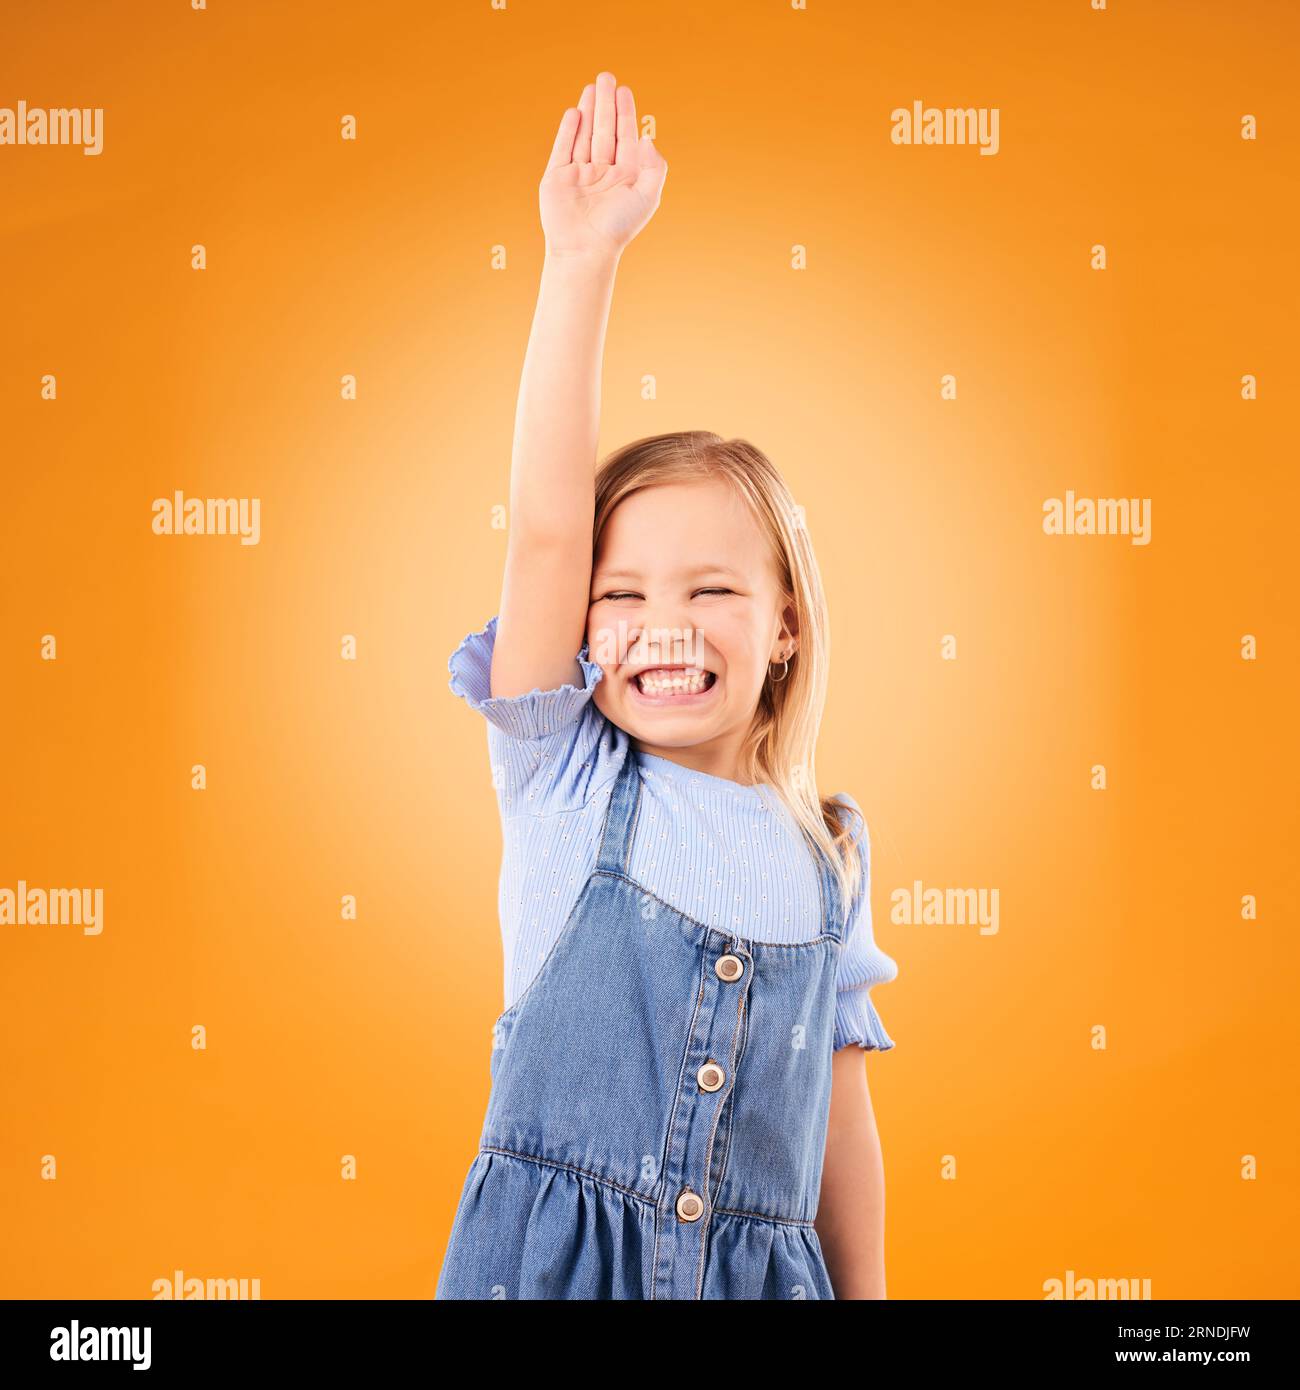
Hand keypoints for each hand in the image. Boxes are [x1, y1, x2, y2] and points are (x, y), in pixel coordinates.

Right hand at [539, 71, 666, 259]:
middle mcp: (602, 173)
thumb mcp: (647, 196)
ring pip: (584, 136)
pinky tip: (574, 113)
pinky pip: (563, 149)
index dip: (626, 114)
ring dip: (588, 111)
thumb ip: (654, 166)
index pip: (625, 138)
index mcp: (624, 177)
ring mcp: (579, 175)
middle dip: (606, 104)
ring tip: (591, 87)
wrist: (585, 249)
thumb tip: (648, 138)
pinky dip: (568, 130)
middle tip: (606, 77)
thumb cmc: (618, 227)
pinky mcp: (557, 178)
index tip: (625, 91)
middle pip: (604, 130)